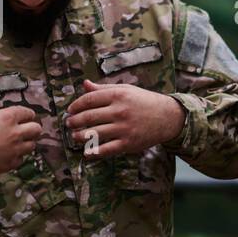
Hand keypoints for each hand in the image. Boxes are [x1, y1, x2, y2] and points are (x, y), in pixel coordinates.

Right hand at [0, 105, 40, 176]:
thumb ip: (2, 117)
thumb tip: (11, 119)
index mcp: (8, 118)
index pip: (29, 113)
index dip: (27, 116)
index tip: (26, 118)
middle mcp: (14, 133)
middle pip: (37, 129)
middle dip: (32, 129)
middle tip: (27, 131)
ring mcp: (14, 149)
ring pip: (31, 145)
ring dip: (25, 143)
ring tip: (15, 144)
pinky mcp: (11, 163)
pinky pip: (21, 159)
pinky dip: (16, 156)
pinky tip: (6, 154)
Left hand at [65, 79, 184, 158]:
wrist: (168, 117)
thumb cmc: (144, 102)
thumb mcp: (126, 90)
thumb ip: (104, 88)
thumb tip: (84, 84)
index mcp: (118, 96)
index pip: (89, 100)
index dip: (76, 105)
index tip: (71, 110)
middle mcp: (120, 111)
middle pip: (88, 117)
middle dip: (74, 121)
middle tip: (69, 123)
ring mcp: (124, 128)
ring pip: (94, 134)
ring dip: (80, 136)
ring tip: (75, 136)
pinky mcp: (128, 143)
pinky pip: (107, 149)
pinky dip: (94, 152)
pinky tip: (87, 152)